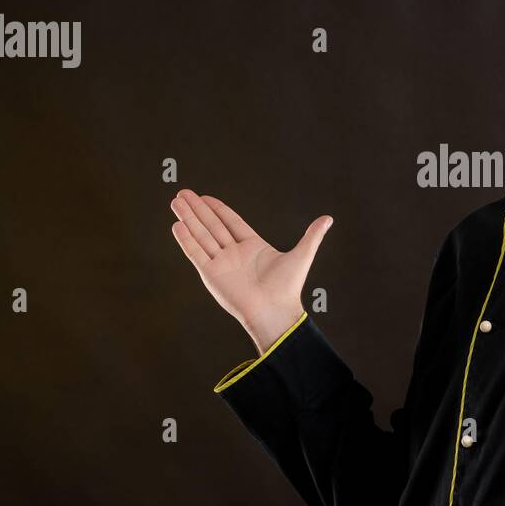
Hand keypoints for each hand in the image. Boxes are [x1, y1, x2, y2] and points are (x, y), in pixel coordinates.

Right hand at [169, 189, 332, 349]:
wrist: (275, 311)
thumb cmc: (288, 287)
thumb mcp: (302, 255)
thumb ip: (312, 235)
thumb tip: (328, 219)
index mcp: (253, 247)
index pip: (230, 223)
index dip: (217, 209)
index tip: (205, 197)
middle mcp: (234, 254)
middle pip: (212, 225)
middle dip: (197, 209)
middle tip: (183, 194)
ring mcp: (221, 263)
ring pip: (201, 235)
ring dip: (188, 218)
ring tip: (176, 201)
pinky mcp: (211, 274)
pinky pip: (196, 253)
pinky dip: (186, 239)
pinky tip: (177, 225)